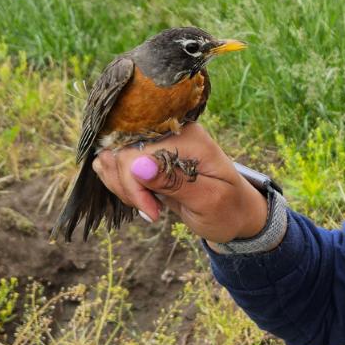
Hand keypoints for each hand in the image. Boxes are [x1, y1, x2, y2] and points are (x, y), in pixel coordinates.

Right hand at [91, 123, 269, 244]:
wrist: (233, 212)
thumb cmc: (227, 207)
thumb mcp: (209, 200)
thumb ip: (176, 182)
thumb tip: (139, 165)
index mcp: (190, 138)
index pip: (138, 151)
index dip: (135, 184)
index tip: (153, 212)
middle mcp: (170, 132)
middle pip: (120, 151)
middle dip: (127, 187)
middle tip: (151, 210)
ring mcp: (156, 141)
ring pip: (111, 156)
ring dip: (120, 185)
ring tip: (147, 204)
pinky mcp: (146, 153)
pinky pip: (113, 161)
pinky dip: (118, 182)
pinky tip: (140, 197)